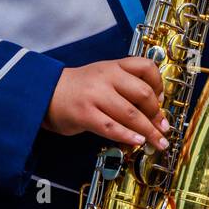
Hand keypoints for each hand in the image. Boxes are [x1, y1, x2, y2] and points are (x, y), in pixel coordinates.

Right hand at [42, 57, 168, 150]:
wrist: (46, 92)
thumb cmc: (79, 87)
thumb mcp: (103, 76)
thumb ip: (125, 86)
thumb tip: (152, 111)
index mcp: (114, 66)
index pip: (146, 67)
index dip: (159, 84)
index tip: (162, 100)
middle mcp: (106, 78)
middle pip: (142, 93)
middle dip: (156, 114)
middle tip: (163, 127)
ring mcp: (95, 96)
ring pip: (130, 113)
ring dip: (148, 130)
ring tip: (158, 141)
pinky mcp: (85, 114)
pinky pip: (112, 127)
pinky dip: (128, 136)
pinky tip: (137, 142)